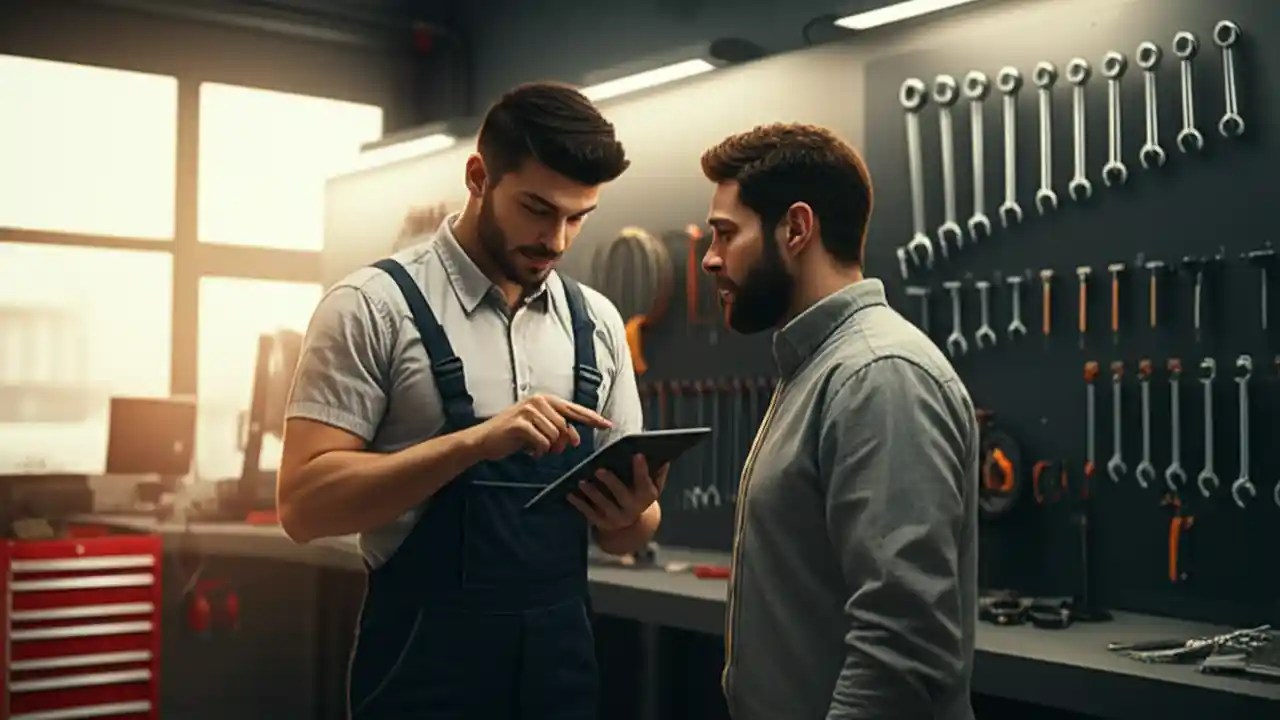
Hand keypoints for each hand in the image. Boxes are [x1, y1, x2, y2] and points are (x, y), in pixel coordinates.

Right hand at [470, 394, 611, 460]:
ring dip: (549, 447)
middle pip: (566, 425)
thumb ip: (558, 428)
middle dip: (564, 442)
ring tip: (537, 448)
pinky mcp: (520, 423)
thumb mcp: (538, 428)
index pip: (574, 409)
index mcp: (545, 400)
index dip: (592, 418)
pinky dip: (539, 451)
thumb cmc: (513, 435)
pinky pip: (542, 442)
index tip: (607, 425)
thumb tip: (575, 439)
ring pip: (555, 435)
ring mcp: (528, 410)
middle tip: (556, 450)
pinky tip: (531, 451)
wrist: (484, 440)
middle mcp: (538, 401)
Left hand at [568, 454, 668, 530]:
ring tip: (581, 481)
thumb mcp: (652, 486)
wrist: (631, 525)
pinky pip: (589, 514)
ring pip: (603, 505)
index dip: (641, 469)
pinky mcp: (603, 523)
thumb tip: (664, 457)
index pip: (645, 481)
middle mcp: (633, 509)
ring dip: (592, 493)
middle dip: (611, 482)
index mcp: (646, 496)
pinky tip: (570, 493)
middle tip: (599, 469)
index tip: (637, 454)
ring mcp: (617, 518)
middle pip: (622, 495)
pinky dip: (579, 504)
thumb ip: (658, 472)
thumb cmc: (640, 495)